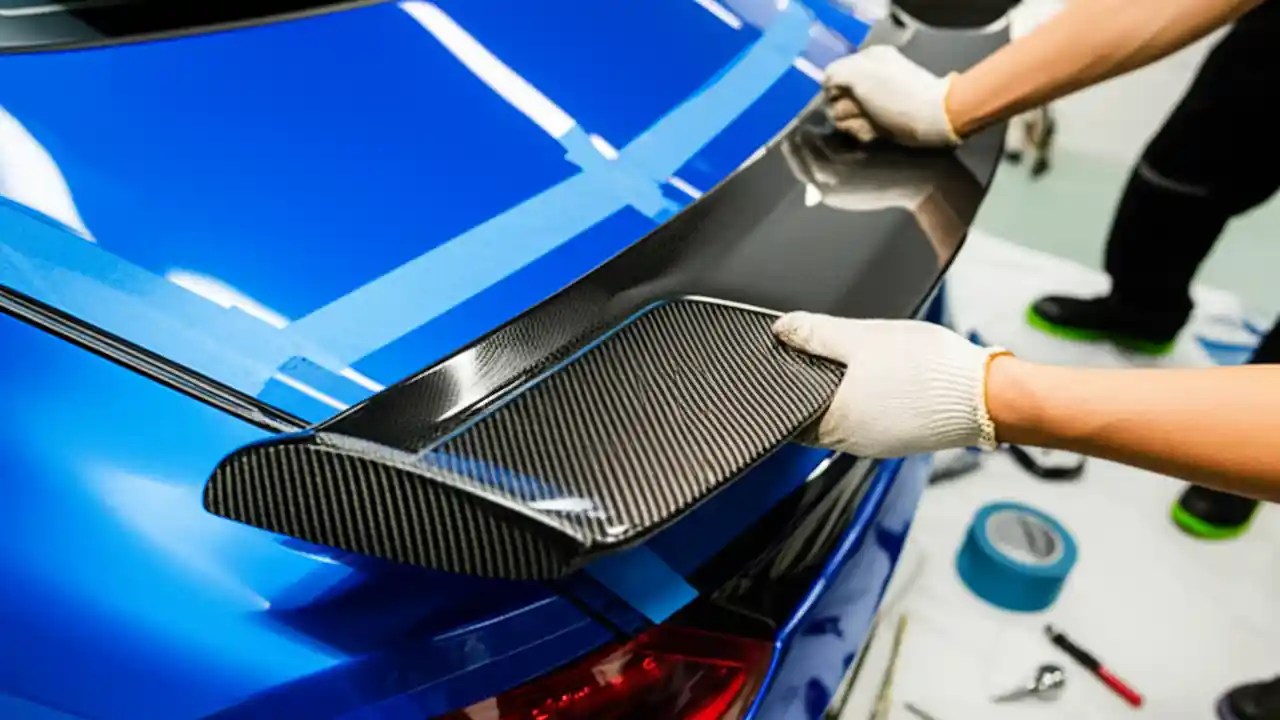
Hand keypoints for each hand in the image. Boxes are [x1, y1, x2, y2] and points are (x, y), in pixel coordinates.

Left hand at [773, 313, 1007, 456]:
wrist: (985, 394)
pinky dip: (871, 402)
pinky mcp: (902, 440)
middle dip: (817, 388)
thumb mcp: (862, 337)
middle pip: (817, 416)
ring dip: (845, 394)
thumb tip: (782, 328)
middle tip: (823, 355)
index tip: (789, 365)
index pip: (790, 414)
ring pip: (846, 418)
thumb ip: (816, 332)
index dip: (787, 388)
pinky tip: (885, 379)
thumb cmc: (925, 367)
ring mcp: (878, 444)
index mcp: (834, 420)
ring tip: (860, 362)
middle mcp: (852, 441)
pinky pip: (872, 421)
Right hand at [823, 45, 959, 146]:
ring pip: (845, 118)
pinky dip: (863, 132)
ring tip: (872, 124)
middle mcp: (868, 79)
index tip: (845, 98)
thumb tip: (826, 84)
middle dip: (846, 110)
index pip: (830, 79)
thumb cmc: (898, 96)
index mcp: (865, 61)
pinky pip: (858, 130)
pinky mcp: (880, 123)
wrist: (933, 119)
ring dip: (854, 123)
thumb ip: (835, 74)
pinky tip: (875, 132)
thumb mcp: (860, 75)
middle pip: (836, 100)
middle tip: (864, 111)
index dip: (833, 92)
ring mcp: (874, 102)